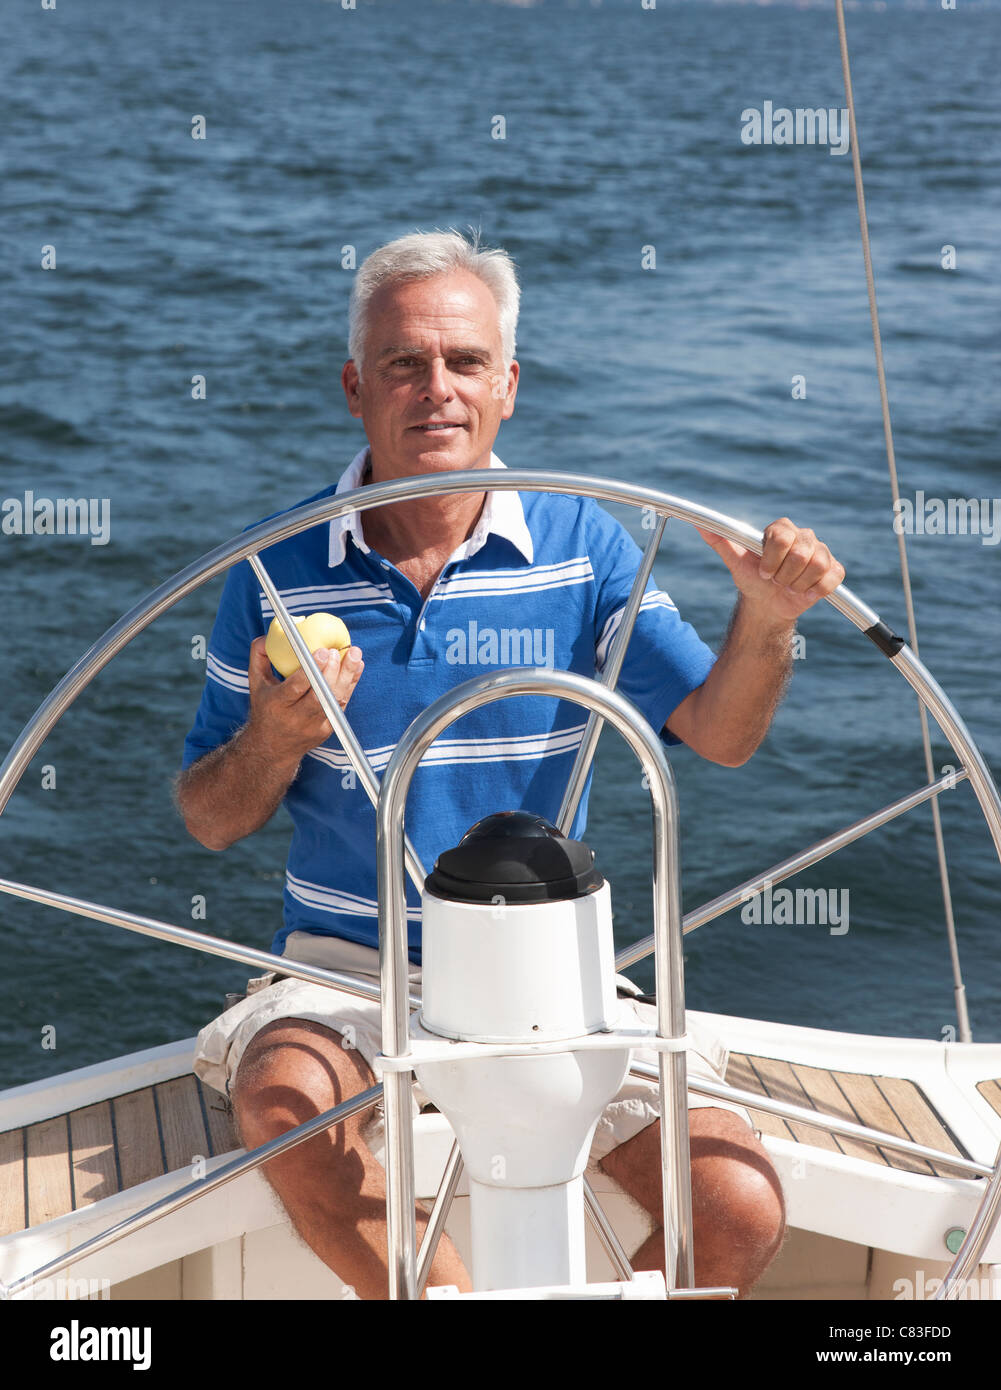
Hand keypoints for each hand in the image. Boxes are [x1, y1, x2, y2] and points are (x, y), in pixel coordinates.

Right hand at [245, 636, 364, 765]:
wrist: (272, 748)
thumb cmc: (265, 707)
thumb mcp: (255, 683)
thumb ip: (259, 656)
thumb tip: (268, 635)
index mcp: (277, 704)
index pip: (296, 688)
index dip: (311, 670)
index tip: (323, 650)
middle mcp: (296, 718)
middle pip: (319, 695)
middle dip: (332, 672)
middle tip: (337, 650)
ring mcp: (314, 726)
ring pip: (334, 700)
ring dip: (347, 676)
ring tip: (354, 654)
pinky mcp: (327, 729)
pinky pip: (341, 705)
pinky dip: (351, 685)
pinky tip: (356, 667)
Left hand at [695, 517, 844, 624]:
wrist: (768, 604)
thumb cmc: (753, 579)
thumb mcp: (735, 562)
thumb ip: (720, 541)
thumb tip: (700, 525)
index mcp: (782, 529)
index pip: (782, 537)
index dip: (772, 560)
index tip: (763, 572)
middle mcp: (804, 536)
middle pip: (801, 553)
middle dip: (783, 575)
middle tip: (776, 580)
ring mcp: (822, 552)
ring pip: (817, 566)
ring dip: (797, 584)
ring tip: (789, 586)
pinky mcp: (834, 570)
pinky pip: (831, 579)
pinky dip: (815, 590)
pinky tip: (804, 591)